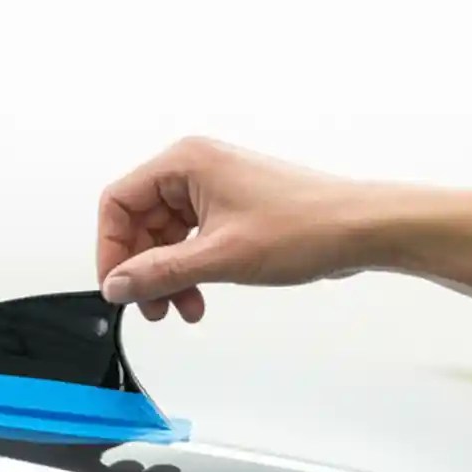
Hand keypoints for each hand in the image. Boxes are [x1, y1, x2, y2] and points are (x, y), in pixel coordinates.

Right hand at [97, 137, 381, 321]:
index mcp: (186, 162)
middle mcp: (195, 169)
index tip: (117, 286)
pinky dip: (189, 273)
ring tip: (180, 308)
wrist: (360, 230)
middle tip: (150, 307)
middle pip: (140, 224)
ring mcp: (213, 189)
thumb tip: (118, 285)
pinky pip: (191, 242)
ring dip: (167, 277)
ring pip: (165, 239)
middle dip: (143, 270)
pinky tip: (198, 299)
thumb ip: (160, 273)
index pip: (118, 203)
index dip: (111, 249)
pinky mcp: (230, 210)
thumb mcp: (220, 257)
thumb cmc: (305, 226)